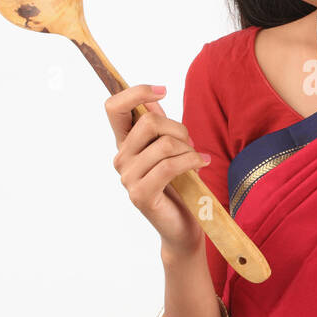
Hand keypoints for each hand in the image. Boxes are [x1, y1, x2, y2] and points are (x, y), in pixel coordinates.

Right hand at [105, 84, 209, 257]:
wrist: (184, 224)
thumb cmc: (181, 185)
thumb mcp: (172, 149)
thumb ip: (159, 126)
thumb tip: (150, 101)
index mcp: (125, 144)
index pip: (114, 107)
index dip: (136, 92)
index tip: (163, 92)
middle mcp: (121, 159)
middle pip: (148, 122)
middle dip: (178, 128)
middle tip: (190, 143)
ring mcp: (128, 178)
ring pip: (163, 144)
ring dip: (188, 149)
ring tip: (197, 158)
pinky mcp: (140, 194)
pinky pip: (169, 165)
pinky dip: (191, 160)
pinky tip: (202, 163)